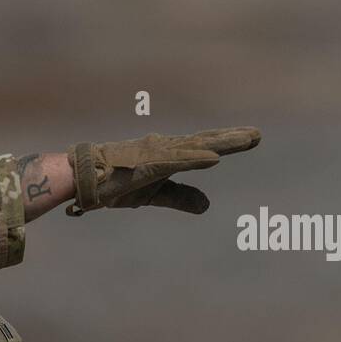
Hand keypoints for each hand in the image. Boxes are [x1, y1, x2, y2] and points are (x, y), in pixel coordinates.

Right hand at [65, 127, 261, 215]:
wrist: (83, 177)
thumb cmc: (115, 182)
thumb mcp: (154, 195)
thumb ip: (181, 197)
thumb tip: (208, 206)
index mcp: (168, 155)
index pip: (204, 147)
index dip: (228, 142)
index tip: (252, 138)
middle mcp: (166, 149)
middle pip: (205, 142)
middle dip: (232, 138)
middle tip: (257, 135)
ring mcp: (157, 155)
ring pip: (196, 148)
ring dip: (222, 144)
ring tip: (246, 140)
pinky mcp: (147, 165)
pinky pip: (176, 162)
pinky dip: (195, 158)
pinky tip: (214, 157)